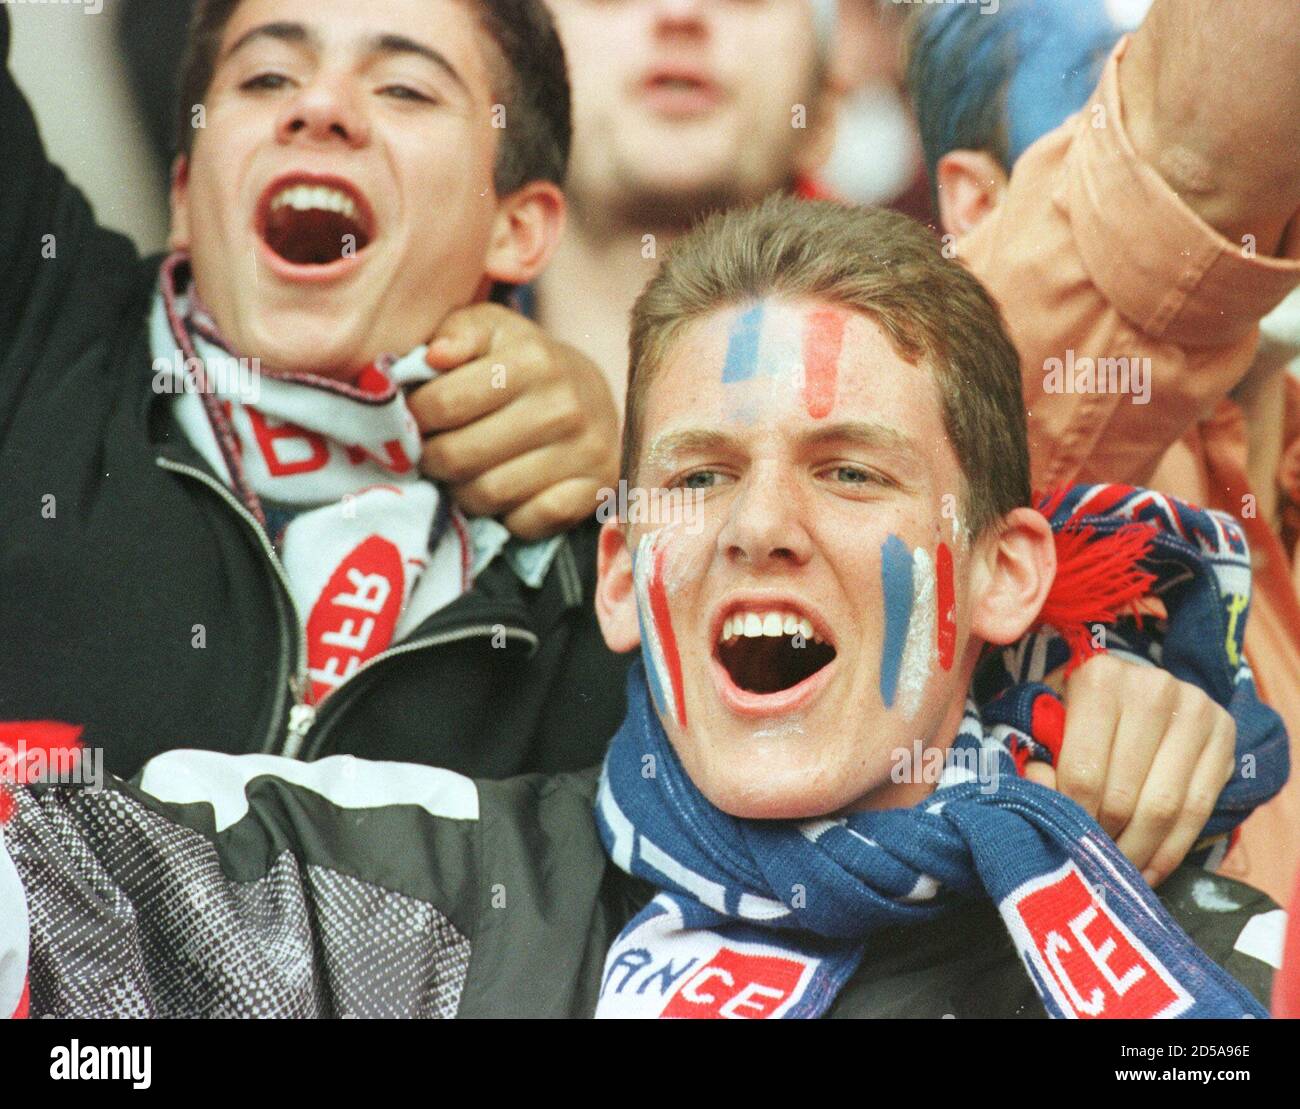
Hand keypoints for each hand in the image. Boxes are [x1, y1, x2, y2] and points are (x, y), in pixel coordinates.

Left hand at [409, 303, 619, 540]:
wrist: (589, 395)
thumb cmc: (519, 363)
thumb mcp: (490, 331)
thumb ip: (457, 333)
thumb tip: (435, 356)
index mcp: (533, 360)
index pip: (445, 404)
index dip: (415, 418)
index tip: (414, 419)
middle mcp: (564, 406)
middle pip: (461, 456)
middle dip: (432, 461)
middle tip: (431, 454)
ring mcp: (586, 451)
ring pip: (490, 494)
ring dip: (463, 493)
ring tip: (462, 476)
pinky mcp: (597, 488)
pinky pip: (530, 522)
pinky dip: (508, 518)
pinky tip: (504, 498)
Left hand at [1025, 653, 1235, 887]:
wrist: (1136, 686)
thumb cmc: (1083, 710)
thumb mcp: (1051, 721)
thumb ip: (1040, 756)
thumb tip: (1040, 790)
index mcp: (1100, 679)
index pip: (1084, 770)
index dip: (1075, 818)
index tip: (1067, 844)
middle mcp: (1152, 688)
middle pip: (1125, 793)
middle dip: (1107, 840)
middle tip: (1093, 867)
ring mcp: (1195, 710)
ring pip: (1166, 806)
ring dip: (1140, 851)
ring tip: (1120, 874)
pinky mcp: (1224, 734)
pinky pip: (1199, 808)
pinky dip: (1173, 848)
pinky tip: (1151, 870)